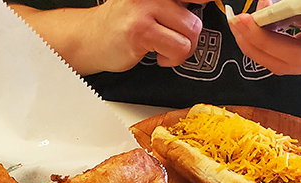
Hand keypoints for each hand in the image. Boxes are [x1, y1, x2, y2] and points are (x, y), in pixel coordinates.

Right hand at [77, 0, 205, 72]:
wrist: (91, 38)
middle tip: (174, 39)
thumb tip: (209, 5)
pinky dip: (171, 58)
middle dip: (190, 36)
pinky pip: (178, 49)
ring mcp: (146, 8)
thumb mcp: (152, 3)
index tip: (203, 9)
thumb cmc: (124, 23)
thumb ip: (176, 4)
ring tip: (164, 48)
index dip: (206, 4)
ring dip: (181, 50)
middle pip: (197, 17)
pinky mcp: (142, 31)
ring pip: (191, 33)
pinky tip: (157, 55)